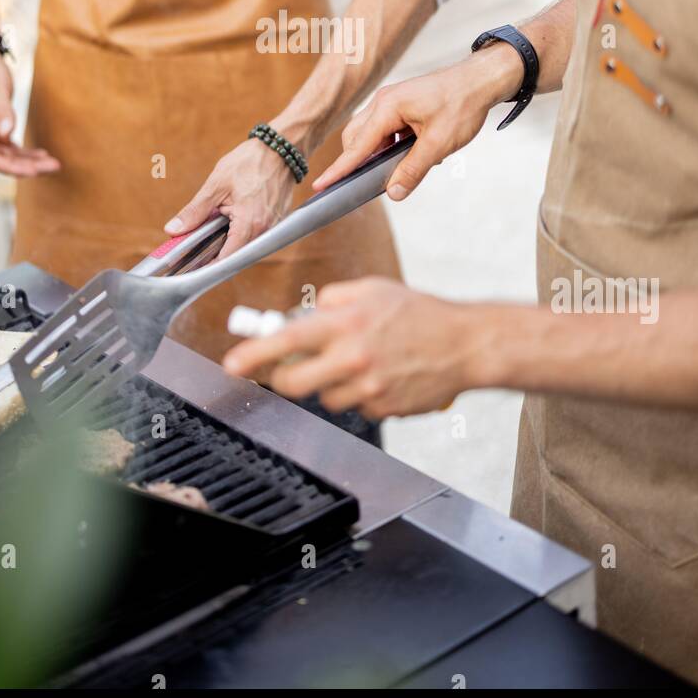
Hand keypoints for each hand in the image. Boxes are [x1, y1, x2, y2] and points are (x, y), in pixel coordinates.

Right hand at [0, 41, 60, 177]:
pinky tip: (42, 154)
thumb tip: (7, 133)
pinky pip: (12, 147)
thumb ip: (2, 110)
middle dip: (29, 167)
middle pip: (5, 161)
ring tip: (54, 163)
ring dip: (30, 162)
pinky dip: (26, 153)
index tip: (36, 171)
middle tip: (55, 166)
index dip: (14, 168)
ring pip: (10, 156)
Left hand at [164, 135, 296, 259]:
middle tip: (196, 247)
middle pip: (236, 255)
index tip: (191, 265)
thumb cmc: (250, 162)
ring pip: (246, 245)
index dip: (208, 265)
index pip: (227, 259)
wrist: (281, 148)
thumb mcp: (216, 185)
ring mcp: (273, 227)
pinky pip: (256, 235)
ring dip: (229, 241)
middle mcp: (265, 231)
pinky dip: (241, 231)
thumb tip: (173, 230)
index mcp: (250, 224)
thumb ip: (194, 212)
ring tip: (212, 230)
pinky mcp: (277, 221)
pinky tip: (229, 220)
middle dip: (216, 253)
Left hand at [223, 277, 502, 418]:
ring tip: (360, 363)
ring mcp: (369, 387)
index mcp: (346, 323)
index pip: (287, 341)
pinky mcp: (383, 408)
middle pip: (295, 383)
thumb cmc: (419, 313)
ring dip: (332, 384)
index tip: (233, 364)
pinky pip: (356, 407)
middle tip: (289, 369)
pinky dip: (361, 395)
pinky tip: (383, 376)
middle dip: (285, 378)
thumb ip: (334, 299)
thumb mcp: (373, 289)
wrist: (464, 344)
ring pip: (326, 397)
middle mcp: (354, 357)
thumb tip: (302, 315)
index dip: (254, 354)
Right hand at [313, 47, 522, 201]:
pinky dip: (389, 146)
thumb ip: (413, 170)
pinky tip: (411, 154)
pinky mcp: (400, 105)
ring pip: (369, 134)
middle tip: (370, 184)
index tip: (320, 185)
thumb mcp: (439, 144)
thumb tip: (393, 192)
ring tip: (400, 167)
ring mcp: (391, 102)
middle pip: (356, 139)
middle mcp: (383, 102)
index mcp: (388, 108)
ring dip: (378, 154)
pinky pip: (384, 130)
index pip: (357, 146)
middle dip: (359, 162)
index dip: (339, 169)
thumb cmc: (462, 104)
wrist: (481, 80)